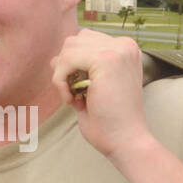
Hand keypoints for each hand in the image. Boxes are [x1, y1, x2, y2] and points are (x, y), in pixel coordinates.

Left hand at [50, 29, 150, 160]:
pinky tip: (72, 100)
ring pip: (69, 47)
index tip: (82, 94)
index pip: (85, 42)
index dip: (74, 67)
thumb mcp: (94, 87)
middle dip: (67, 69)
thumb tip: (55, 58)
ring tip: (74, 98)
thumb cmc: (110, 121)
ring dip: (63, 74)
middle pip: (75, 41)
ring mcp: (118, 50)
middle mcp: (125, 46)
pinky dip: (60, 80)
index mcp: (126, 50)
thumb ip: (80, 68)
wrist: (127, 141)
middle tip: (76, 96)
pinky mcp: (107, 58)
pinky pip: (66, 59)